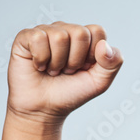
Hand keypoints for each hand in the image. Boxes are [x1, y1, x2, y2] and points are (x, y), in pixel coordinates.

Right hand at [6, 21, 123, 125]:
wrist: (44, 109)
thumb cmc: (71, 93)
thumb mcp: (100, 82)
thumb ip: (113, 63)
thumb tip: (104, 45)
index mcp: (85, 39)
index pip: (97, 31)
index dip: (92, 55)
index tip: (84, 68)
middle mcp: (65, 31)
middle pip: (80, 33)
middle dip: (75, 60)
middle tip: (67, 71)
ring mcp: (46, 32)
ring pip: (59, 36)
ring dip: (57, 62)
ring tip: (52, 70)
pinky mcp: (26, 37)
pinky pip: (38, 38)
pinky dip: (41, 59)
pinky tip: (39, 66)